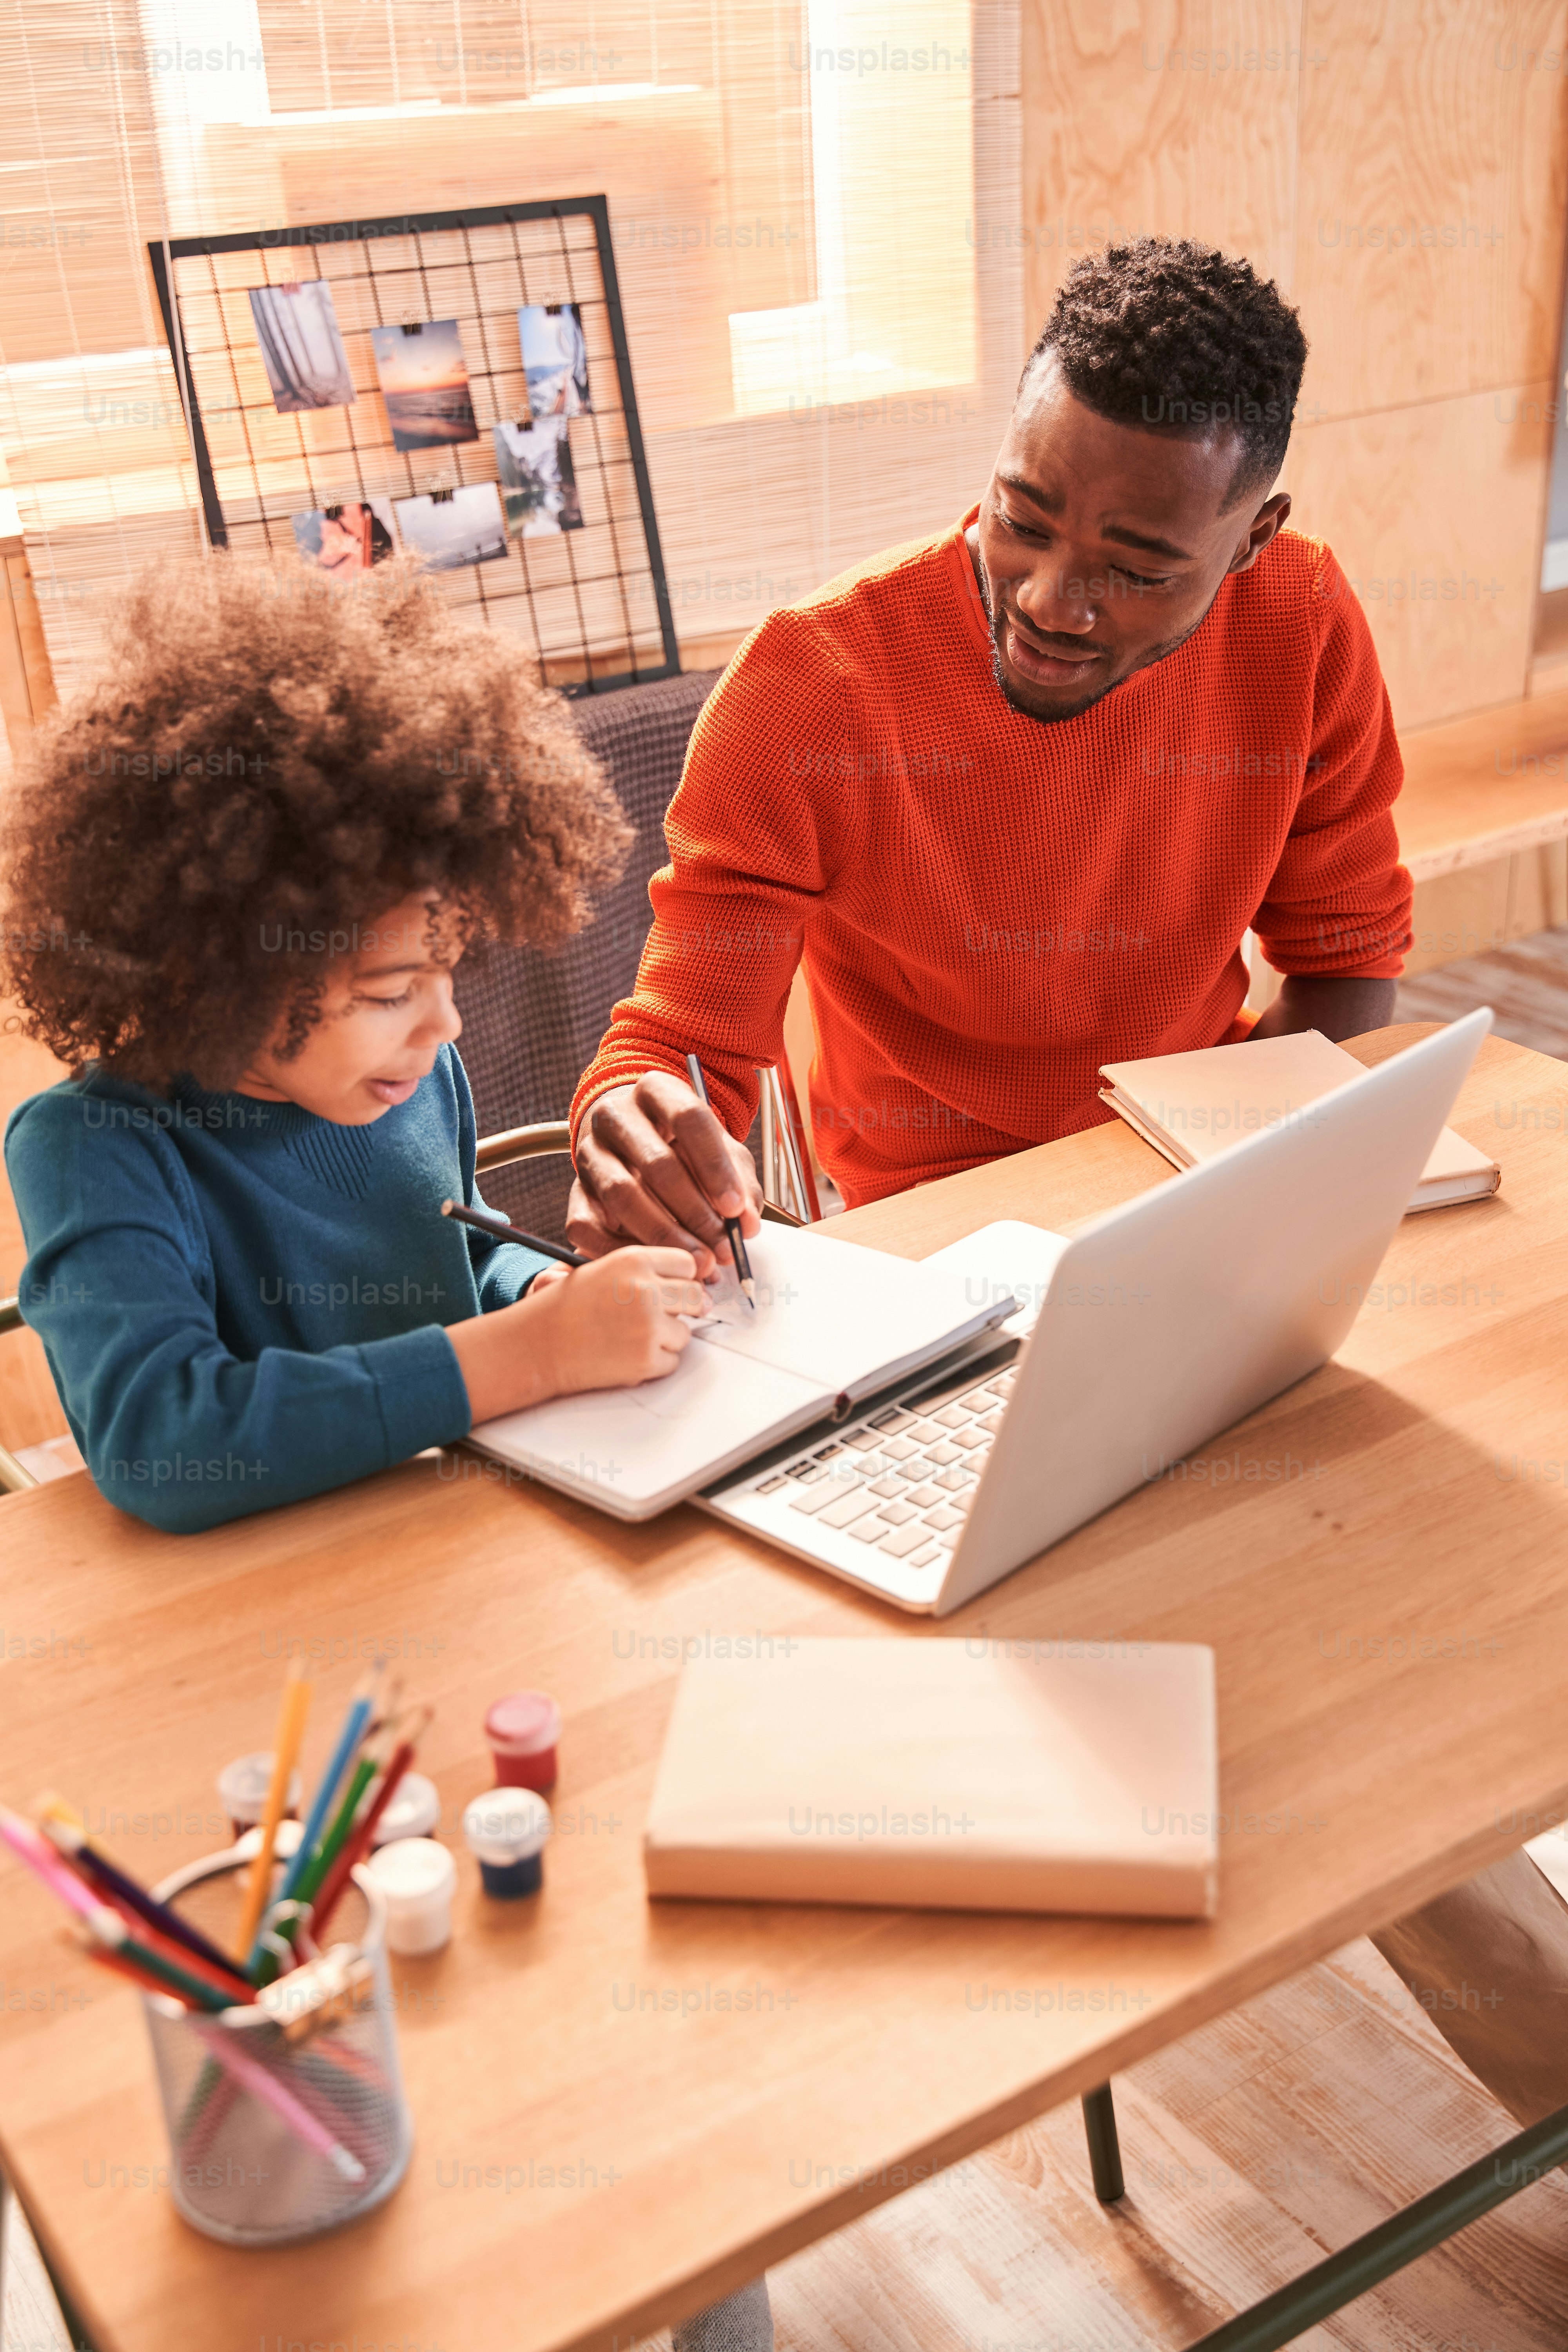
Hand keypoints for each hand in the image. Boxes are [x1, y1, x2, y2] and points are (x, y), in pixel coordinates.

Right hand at [447, 1247, 705, 1421]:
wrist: (536, 1346)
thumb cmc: (563, 1308)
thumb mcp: (599, 1269)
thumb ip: (641, 1269)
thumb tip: (691, 1277)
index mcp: (633, 1259)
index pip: (687, 1263)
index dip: (683, 1278)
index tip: (677, 1288)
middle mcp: (645, 1290)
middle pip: (696, 1296)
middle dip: (688, 1307)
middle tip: (669, 1315)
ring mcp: (648, 1327)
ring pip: (684, 1333)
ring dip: (666, 1338)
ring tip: (629, 1337)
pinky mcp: (645, 1360)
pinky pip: (671, 1361)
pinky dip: (654, 1363)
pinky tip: (625, 1355)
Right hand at [568, 1074, 762, 1276]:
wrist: (632, 1140)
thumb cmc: (685, 1147)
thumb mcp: (722, 1152)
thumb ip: (741, 1184)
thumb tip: (745, 1225)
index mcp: (657, 1091)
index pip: (689, 1118)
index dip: (715, 1166)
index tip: (735, 1209)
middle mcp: (615, 1115)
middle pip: (656, 1163)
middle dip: (695, 1214)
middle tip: (721, 1251)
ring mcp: (589, 1153)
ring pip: (622, 1195)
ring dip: (664, 1236)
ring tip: (698, 1264)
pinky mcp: (575, 1190)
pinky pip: (588, 1225)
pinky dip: (621, 1250)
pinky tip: (654, 1263)